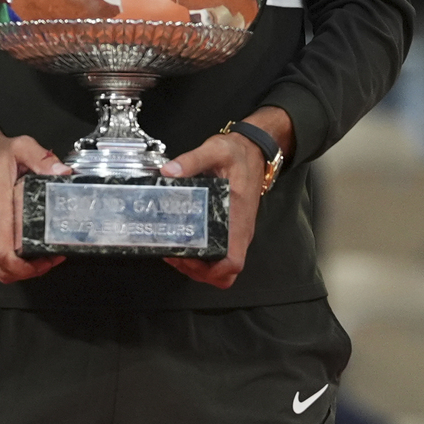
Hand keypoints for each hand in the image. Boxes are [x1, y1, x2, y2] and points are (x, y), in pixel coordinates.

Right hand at [0, 118, 69, 283]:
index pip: (3, 254)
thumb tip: (62, 173)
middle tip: (51, 259)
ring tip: (44, 255)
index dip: (25, 267)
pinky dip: (13, 260)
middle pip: (1, 269)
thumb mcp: (20, 147)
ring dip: (21, 268)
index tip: (47, 260)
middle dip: (28, 272)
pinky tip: (30, 246)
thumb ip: (42, 159)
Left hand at [159, 106, 292, 286]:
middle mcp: (240, 231)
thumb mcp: (215, 150)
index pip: (233, 262)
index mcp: (238, 218)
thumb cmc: (238, 154)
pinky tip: (184, 243)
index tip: (189, 257)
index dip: (211, 270)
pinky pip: (219, 253)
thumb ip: (192, 160)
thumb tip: (169, 171)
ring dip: (198, 267)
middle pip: (225, 272)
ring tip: (175, 252)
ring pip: (221, 266)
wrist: (253, 150)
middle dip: (198, 271)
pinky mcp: (231, 228)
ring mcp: (237, 232)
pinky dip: (202, 257)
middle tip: (175, 255)